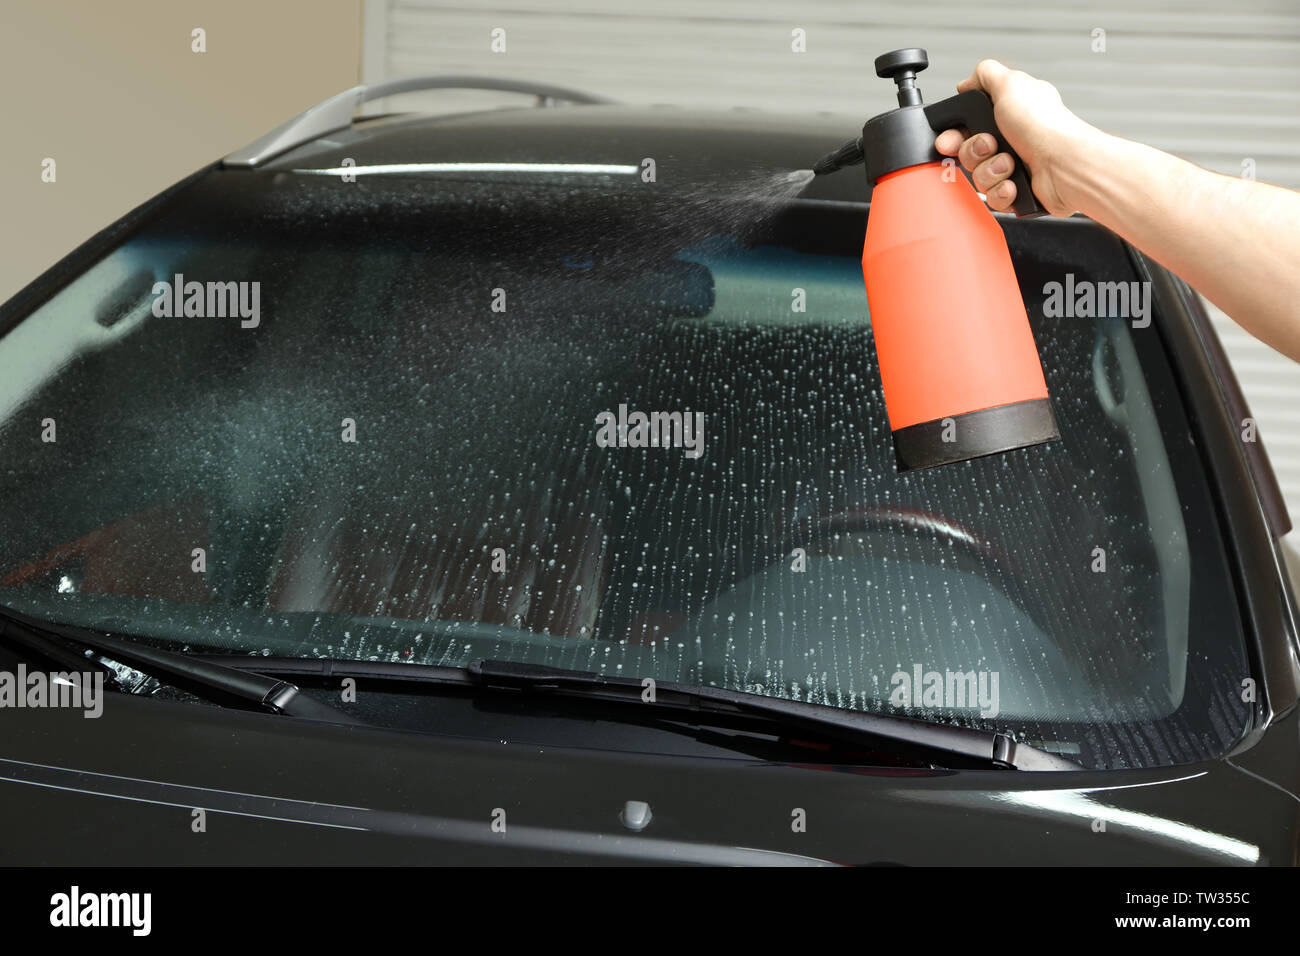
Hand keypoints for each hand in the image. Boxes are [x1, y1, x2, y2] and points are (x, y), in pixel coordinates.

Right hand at [934, 59, 1096, 215]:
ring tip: (1010, 164)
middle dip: (974, 153)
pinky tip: (1014, 182)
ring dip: (990, 171)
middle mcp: (1011, 139)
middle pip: (968, 153)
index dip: (955, 134)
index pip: (967, 126)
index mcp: (1008, 115)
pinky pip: (993, 197)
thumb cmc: (1044, 127)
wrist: (1063, 165)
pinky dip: (1002, 190)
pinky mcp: (1018, 191)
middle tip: (991, 146)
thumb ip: (985, 75)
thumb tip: (968, 82)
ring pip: (979, 177)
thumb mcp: (1010, 84)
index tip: (950, 139)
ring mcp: (1014, 166)